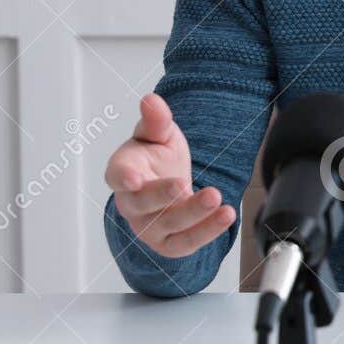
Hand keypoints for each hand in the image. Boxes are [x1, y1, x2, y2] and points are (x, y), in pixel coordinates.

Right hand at [104, 93, 234, 257]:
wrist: (170, 185)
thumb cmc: (157, 159)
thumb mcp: (159, 134)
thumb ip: (156, 120)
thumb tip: (151, 100)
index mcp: (123, 172)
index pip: (117, 175)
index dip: (123, 177)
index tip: (132, 177)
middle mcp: (132, 203)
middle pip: (142, 203)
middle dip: (162, 195)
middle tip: (182, 184)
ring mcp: (149, 226)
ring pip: (168, 225)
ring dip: (193, 214)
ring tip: (216, 197)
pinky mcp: (169, 242)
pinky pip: (186, 243)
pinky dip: (206, 232)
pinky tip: (226, 216)